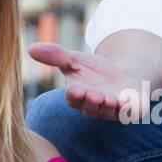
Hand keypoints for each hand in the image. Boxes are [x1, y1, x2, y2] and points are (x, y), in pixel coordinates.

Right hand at [28, 42, 147, 121]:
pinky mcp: (130, 111)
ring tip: (110, 99)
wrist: (122, 77)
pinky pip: (129, 113)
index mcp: (78, 96)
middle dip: (92, 101)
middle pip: (90, 107)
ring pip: (108, 112)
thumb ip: (56, 56)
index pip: (73, 98)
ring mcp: (112, 111)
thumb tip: (30, 48)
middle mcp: (93, 107)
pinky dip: (129, 109)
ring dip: (109, 106)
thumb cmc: (94, 71)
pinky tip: (128, 102)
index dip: (74, 95)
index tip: (75, 89)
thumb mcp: (75, 60)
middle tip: (94, 94)